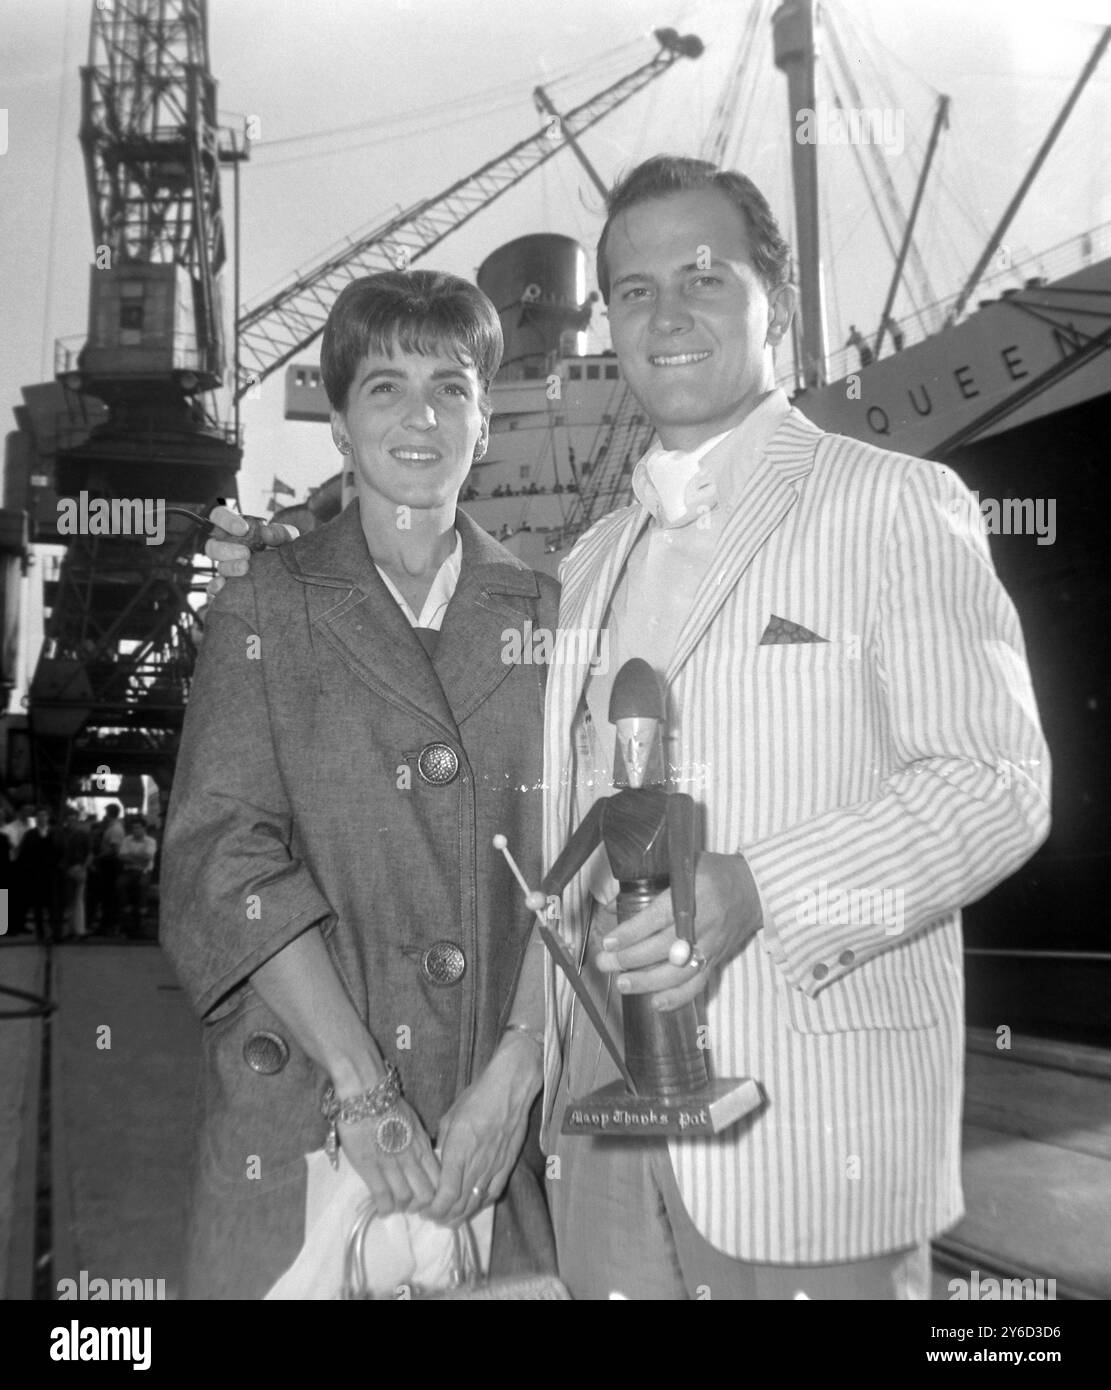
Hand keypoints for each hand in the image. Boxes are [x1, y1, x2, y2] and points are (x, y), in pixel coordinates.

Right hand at [203, 505, 298, 597]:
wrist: (291, 575)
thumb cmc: (284, 550)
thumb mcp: (287, 538)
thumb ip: (280, 532)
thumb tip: (267, 533)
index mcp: (235, 529)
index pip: (219, 516)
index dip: (226, 520)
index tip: (243, 529)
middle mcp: (226, 547)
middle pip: (212, 545)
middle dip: (227, 548)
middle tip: (246, 553)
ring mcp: (225, 566)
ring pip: (217, 566)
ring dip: (229, 567)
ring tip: (245, 568)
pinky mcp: (226, 585)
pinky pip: (214, 587)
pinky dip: (216, 586)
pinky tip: (224, 585)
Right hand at [337, 1097, 440, 1217]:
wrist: (366, 1093)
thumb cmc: (388, 1104)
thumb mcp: (413, 1123)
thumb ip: (419, 1143)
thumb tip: (423, 1158)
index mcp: (422, 1146)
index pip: (438, 1179)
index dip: (436, 1195)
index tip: (428, 1198)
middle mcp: (411, 1158)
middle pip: (425, 1195)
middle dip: (420, 1206)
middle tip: (412, 1207)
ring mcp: (391, 1164)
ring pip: (405, 1199)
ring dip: (401, 1207)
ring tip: (395, 1206)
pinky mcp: (370, 1167)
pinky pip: (382, 1197)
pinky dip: (384, 1208)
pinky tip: (382, 1208)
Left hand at [426, 1032, 542, 1225]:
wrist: (509, 1090)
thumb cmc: (476, 1099)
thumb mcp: (449, 1119)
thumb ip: (442, 1147)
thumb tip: (436, 1165)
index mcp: (458, 1155)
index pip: (446, 1196)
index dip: (435, 1210)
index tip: (425, 1211)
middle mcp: (476, 1167)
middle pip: (460, 1205)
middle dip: (444, 1217)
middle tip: (434, 1218)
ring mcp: (493, 1169)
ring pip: (476, 1204)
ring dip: (461, 1215)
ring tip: (450, 1218)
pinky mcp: (507, 1166)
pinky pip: (493, 1194)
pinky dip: (481, 1205)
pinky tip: (474, 1206)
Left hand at [594, 851, 762, 1010]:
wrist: (754, 889)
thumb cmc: (714, 873)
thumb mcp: (684, 866)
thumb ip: (651, 883)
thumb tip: (611, 906)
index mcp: (693, 894)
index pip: (658, 918)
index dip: (632, 932)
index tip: (609, 941)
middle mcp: (703, 923)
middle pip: (664, 948)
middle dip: (631, 959)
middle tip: (604, 963)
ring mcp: (711, 945)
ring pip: (679, 972)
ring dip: (648, 982)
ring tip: (622, 984)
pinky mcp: (717, 960)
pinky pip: (697, 984)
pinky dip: (677, 997)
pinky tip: (656, 1003)